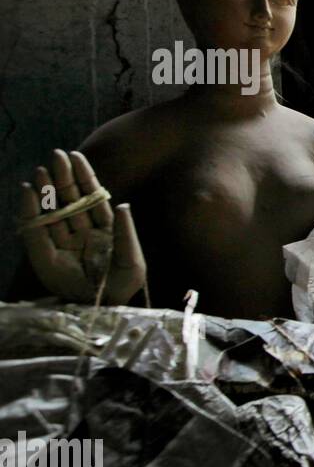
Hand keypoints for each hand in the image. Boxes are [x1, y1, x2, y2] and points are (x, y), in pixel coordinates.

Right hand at [19, 149, 145, 303]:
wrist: (101, 311)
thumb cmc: (122, 288)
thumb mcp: (132, 262)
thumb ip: (126, 233)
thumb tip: (123, 204)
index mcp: (105, 231)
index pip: (94, 198)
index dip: (85, 177)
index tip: (76, 157)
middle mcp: (83, 233)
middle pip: (72, 199)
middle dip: (64, 177)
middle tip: (56, 155)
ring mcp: (64, 243)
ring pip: (54, 210)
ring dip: (47, 190)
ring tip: (41, 170)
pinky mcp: (45, 256)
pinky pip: (36, 229)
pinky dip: (31, 211)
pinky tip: (28, 192)